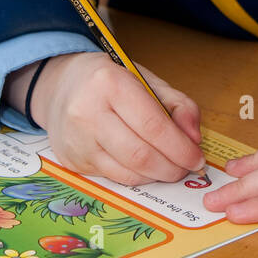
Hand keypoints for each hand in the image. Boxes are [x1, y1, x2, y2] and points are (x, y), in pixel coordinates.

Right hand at [28, 51, 204, 185]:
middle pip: (140, 154)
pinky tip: (147, 168)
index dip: (180, 148)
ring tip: (171, 168)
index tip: (196, 157)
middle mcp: (87, 113)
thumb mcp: (146, 80)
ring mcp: (77, 140)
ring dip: (156, 176)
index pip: (153, 125)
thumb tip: (194, 138)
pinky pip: (114, 177)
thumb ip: (178, 104)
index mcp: (109, 84)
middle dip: (172, 167)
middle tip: (188, 167)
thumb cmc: (109, 81)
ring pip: (127, 172)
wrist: (60, 87)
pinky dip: (137, 177)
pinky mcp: (72, 160)